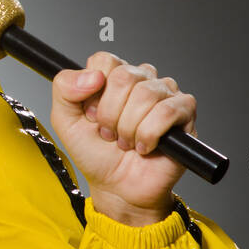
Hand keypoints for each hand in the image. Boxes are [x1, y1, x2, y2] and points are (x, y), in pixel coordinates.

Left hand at [51, 52, 197, 225]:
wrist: (116, 187)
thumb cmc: (95, 153)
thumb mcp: (65, 120)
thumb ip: (64, 89)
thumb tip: (92, 75)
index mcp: (114, 76)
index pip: (105, 61)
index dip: (93, 93)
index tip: (91, 116)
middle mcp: (142, 80)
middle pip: (124, 76)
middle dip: (110, 114)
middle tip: (109, 133)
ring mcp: (165, 94)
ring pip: (145, 94)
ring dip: (128, 128)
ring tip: (126, 142)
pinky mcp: (184, 112)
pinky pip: (167, 111)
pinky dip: (149, 134)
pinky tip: (144, 146)